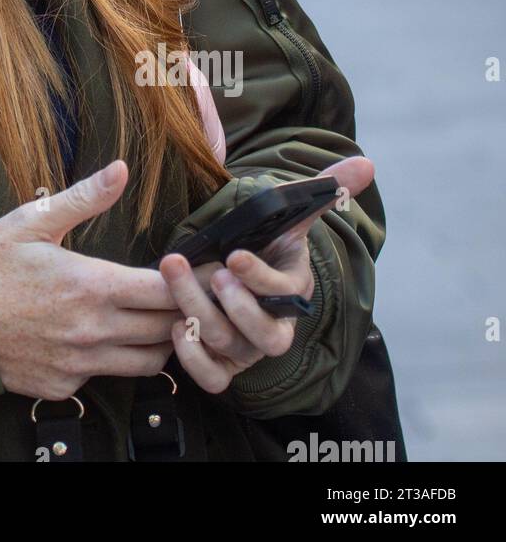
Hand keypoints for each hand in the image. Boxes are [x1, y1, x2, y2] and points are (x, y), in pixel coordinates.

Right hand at [0, 160, 185, 400]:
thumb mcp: (32, 221)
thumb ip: (84, 198)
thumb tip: (120, 170)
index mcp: (91, 286)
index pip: (166, 292)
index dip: (187, 281)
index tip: (195, 271)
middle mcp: (93, 331)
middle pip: (166, 329)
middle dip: (179, 311)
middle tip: (181, 294)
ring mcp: (79, 364)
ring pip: (147, 363)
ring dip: (156, 341)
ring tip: (151, 318)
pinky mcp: (63, 386)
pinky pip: (105, 377)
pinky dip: (112, 359)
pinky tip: (99, 336)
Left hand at [158, 155, 374, 394]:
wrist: (234, 270)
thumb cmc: (264, 241)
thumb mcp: (291, 214)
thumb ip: (324, 189)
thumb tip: (366, 163)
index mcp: (294, 291)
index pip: (285, 294)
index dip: (261, 279)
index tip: (234, 255)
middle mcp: (274, 326)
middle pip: (263, 334)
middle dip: (235, 306)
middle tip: (212, 272)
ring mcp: (247, 348)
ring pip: (227, 345)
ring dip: (198, 311)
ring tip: (174, 273)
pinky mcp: (221, 363)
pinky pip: (212, 379)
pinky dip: (193, 360)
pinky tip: (175, 328)